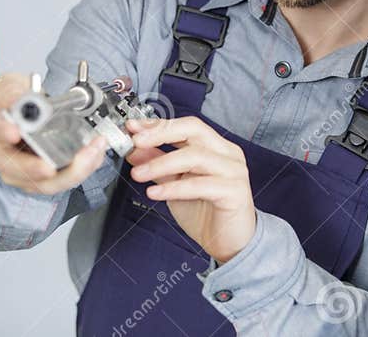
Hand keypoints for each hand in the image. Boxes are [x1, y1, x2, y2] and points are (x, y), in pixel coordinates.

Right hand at [0, 72, 108, 194]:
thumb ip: (13, 90)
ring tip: (89, 154)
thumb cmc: (11, 101)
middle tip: (49, 167)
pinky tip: (92, 156)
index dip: (1, 131)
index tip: (14, 132)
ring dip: (67, 172)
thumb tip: (21, 97)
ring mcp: (15, 169)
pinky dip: (78, 171)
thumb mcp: (9, 84)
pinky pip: (56, 182)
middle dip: (32, 168)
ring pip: (37, 182)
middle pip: (11, 167)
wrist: (22, 111)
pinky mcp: (34, 178)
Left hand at [125, 116, 255, 263]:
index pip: (186, 125)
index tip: (133, 127)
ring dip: (161, 163)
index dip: (159, 124)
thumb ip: (159, 165)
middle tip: (136, 141)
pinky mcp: (234, 192)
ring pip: (195, 157)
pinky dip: (174, 188)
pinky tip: (155, 193)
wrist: (230, 244)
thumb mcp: (175, 184)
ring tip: (139, 174)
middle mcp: (228, 154)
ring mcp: (233, 171)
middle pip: (194, 130)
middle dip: (161, 133)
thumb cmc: (207, 213)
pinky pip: (200, 185)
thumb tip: (135, 150)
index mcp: (216, 147)